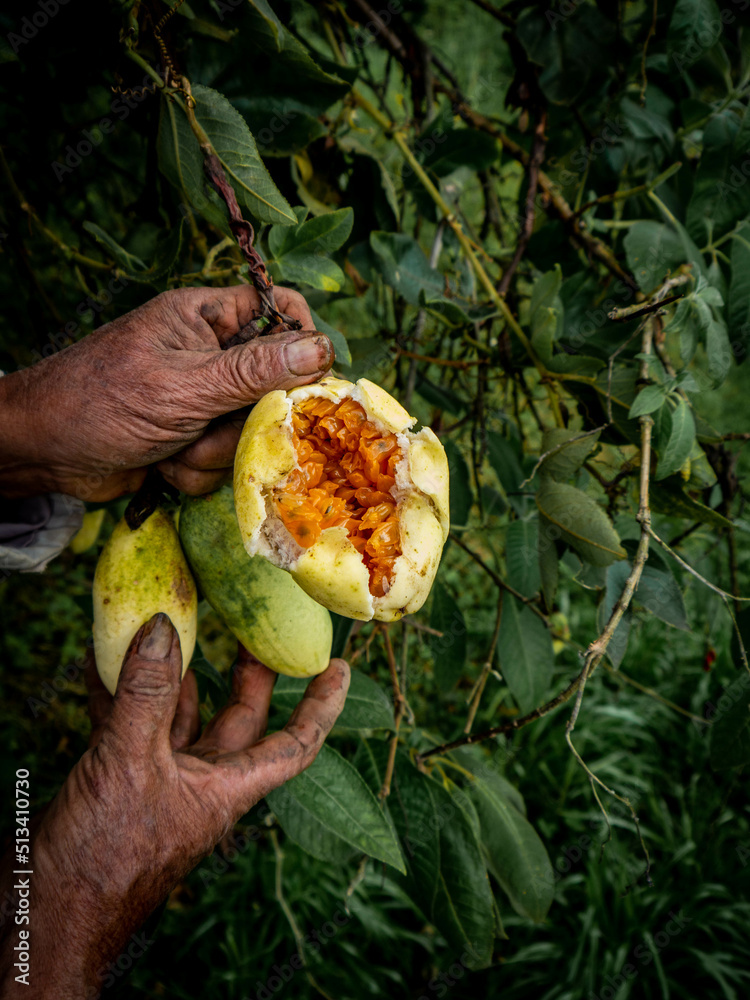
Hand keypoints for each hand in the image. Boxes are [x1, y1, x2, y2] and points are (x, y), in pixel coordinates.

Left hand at [0, 286, 333, 500]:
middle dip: (245, 418)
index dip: (302, 340)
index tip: (313, 378)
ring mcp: (201, 399)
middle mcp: (208, 354)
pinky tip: (162, 465)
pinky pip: (223, 460)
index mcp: (205, 317)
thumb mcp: (187, 385)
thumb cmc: (102, 401)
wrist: (45, 454)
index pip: (278, 310)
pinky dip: (195, 471)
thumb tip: (322, 349)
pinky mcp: (192, 438)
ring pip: (248, 430)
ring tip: (174, 447)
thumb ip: (255, 371)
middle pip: (272, 383)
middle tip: (216, 424)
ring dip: (213, 452)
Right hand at [0, 614, 349, 998]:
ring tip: (171, 627)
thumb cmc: (104, 858)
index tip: (342, 668)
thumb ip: (148, 695)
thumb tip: (163, 629)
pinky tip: (103, 660)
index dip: (322, 706)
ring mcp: (161, 781)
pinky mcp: (120, 780)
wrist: (48, 914)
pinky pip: (129, 724)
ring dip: (175, 674)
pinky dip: (120, 692)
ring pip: (181, 715)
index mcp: (227, 787)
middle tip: (251, 624)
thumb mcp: (130, 764)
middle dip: (248, 672)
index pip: (294, 743)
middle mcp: (202, 781)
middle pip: (239, 717)